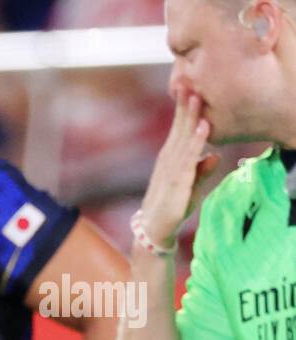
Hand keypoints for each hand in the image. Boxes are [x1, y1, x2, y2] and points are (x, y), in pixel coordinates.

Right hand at [140, 90, 219, 248]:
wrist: (155, 228)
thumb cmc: (173, 207)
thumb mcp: (191, 186)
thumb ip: (203, 169)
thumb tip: (216, 154)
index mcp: (171, 157)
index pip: (179, 128)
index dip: (184, 108)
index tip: (189, 87)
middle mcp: (168, 158)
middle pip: (179, 127)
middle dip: (185, 104)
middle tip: (188, 79)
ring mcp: (172, 168)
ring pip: (184, 137)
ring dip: (191, 116)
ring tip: (197, 96)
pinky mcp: (178, 180)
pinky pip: (189, 156)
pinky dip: (197, 140)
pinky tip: (204, 127)